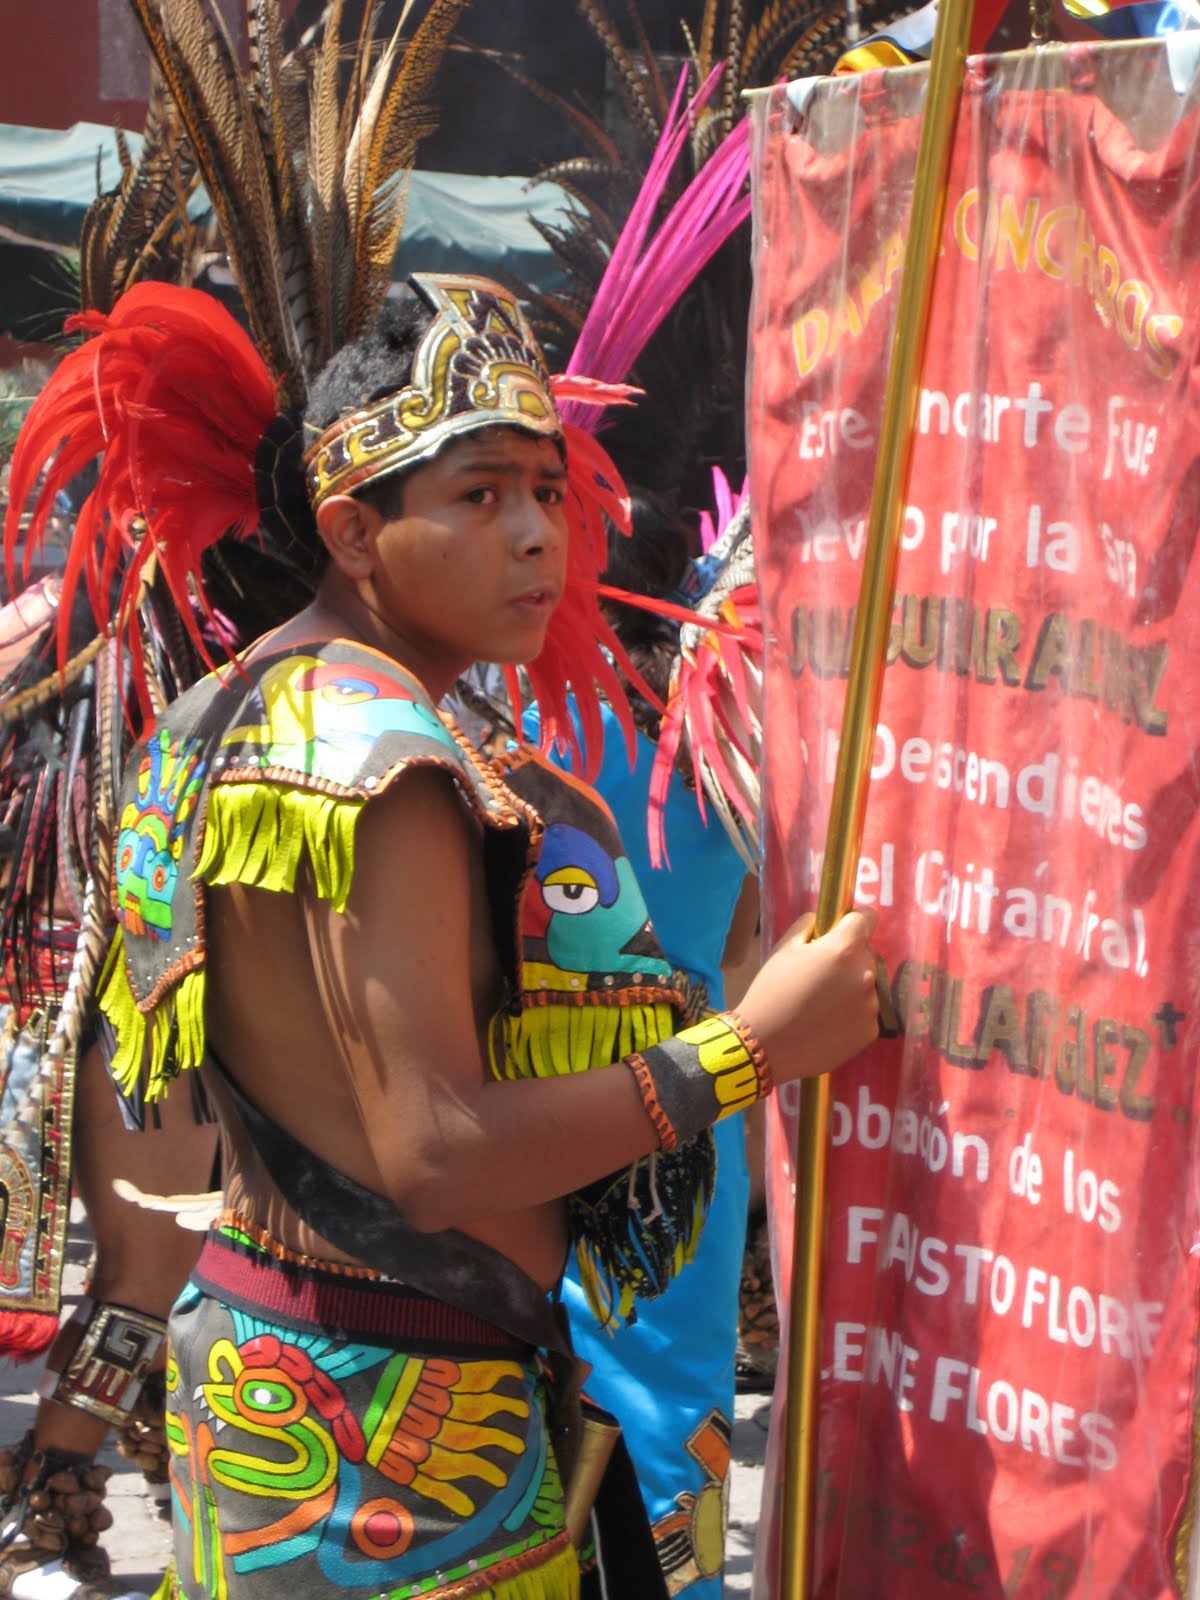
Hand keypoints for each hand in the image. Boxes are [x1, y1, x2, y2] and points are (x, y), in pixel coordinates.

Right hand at [738, 908, 878, 1082]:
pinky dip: (851, 1014)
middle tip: (821, 974)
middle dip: (849, 958)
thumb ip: (808, 926)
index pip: (867, 918)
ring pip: (865, 985)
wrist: (766, 1045)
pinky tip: (826, 1023)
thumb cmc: (771, 992)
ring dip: (850, 987)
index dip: (855, 919)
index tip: (844, 927)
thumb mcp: (784, 949)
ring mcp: (871, 1006)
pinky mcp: (870, 1032)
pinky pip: (865, 1012)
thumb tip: (823, 921)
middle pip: (866, 955)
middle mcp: (864, 975)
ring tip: (821, 1004)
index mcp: (843, 950)